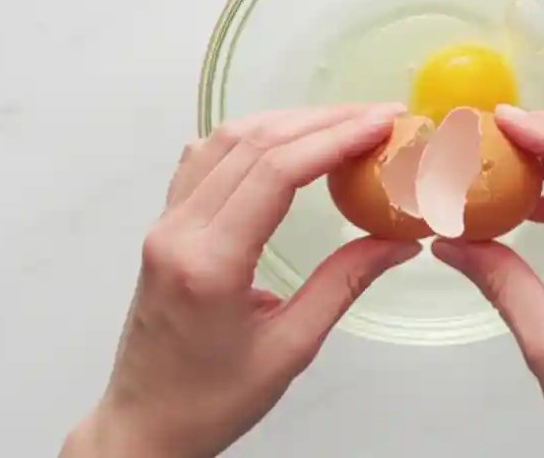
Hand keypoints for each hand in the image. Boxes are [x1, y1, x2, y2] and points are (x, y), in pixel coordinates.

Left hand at [61, 104, 418, 457]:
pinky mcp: (164, 227)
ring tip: (342, 122)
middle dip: (321, 121)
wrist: (144, 425)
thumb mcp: (291, 349)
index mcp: (210, 263)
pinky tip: (283, 140)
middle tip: (377, 117)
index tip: (382, 123)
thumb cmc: (210, 401)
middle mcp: (179, 232)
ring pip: (224, 141)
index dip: (334, 138)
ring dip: (286, 122)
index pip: (275, 172)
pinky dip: (249, 138)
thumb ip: (344, 284)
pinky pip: (203, 161)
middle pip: (252, 144)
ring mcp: (164, 225)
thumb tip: (400, 242)